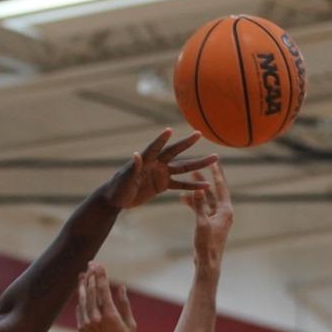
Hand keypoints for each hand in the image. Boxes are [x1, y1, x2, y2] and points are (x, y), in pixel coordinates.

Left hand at [76, 264, 136, 331]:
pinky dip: (80, 299)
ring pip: (82, 298)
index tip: (99, 264)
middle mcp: (96, 317)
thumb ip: (124, 305)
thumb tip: (120, 288)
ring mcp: (87, 323)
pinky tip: (81, 292)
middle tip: (91, 263)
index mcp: (110, 315)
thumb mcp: (130, 325)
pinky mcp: (82, 328)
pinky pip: (80, 310)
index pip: (103, 289)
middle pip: (91, 291)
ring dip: (82, 285)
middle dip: (90, 275)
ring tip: (82, 274)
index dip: (100, 275)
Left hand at [102, 130, 216, 210]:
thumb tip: (136, 153)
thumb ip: (133, 168)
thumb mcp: (125, 180)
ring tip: (214, 158)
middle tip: (199, 134)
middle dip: (186, 143)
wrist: (116, 200)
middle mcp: (155, 163)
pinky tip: (205, 185)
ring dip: (198, 164)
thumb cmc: (117, 189)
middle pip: (174, 152)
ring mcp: (161, 173)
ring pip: (183, 167)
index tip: (170, 130)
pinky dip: (192, 185)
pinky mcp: (163, 185)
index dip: (161, 139)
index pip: (155, 147)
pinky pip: (181, 184)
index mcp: (145, 160)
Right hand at [186, 159, 232, 264]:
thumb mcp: (201, 223)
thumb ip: (199, 206)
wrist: (207, 262)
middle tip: (198, 167)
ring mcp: (217, 218)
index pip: (221, 188)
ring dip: (198, 192)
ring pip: (207, 200)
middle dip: (205, 180)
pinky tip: (183, 199)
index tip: (214, 161)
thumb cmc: (206, 245)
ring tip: (188, 180)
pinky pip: (202, 208)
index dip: (217, 174)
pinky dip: (194, 203)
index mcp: (225, 211)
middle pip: (214, 191)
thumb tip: (198, 189)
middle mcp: (223, 212)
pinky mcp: (210, 223)